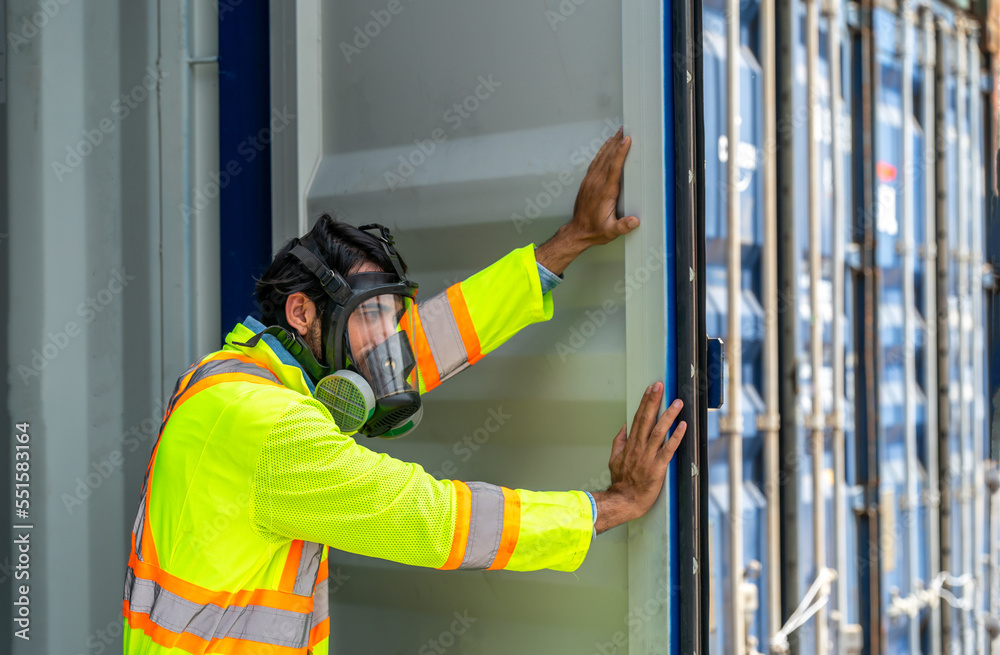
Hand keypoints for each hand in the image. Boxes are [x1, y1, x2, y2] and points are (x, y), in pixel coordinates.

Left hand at [534, 127, 638, 275]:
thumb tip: (635, 221)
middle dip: (617, 142)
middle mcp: (596, 184)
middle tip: (626, 128)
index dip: (620, 153)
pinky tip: (606, 146)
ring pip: (601, 158)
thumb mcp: (611, 232)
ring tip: (618, 133)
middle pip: (607, 158)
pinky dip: (602, 152)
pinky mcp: (587, 182)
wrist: (577, 232)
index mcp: (605, 192)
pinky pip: (595, 162)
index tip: (627, 140)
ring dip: (610, 144)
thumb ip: (622, 226)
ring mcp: (590, 182)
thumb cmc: (595, 231)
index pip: (614, 168)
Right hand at [592, 382, 685, 533]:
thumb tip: (624, 426)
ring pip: (658, 431)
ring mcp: (648, 457)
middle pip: (647, 419)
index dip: (645, 402)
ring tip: (677, 402)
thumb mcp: (614, 458)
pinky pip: (668, 449)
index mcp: (630, 444)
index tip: (650, 388)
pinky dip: (676, 437)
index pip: (638, 418)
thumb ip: (619, 441)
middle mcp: (639, 447)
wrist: (624, 500)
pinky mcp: (658, 467)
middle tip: (661, 386)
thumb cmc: (621, 481)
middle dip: (654, 401)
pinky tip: (682, 426)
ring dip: (668, 415)